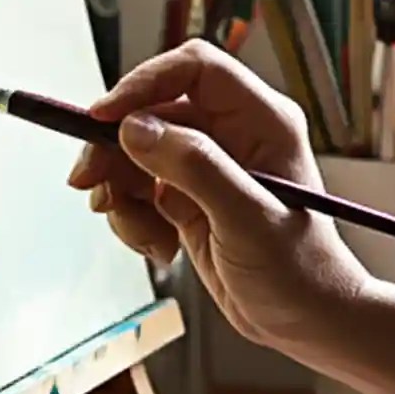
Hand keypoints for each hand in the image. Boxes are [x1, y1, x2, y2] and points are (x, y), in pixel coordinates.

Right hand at [68, 40, 369, 351]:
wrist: (306, 323)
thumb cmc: (299, 271)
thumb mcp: (247, 217)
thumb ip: (193, 167)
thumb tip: (135, 129)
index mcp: (261, 120)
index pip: (193, 70)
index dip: (143, 84)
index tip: (102, 118)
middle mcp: (232, 134)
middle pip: (151, 111)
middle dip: (114, 149)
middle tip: (88, 183)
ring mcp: (206, 166)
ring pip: (135, 153)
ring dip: (122, 192)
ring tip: (143, 234)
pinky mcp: (187, 196)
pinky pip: (137, 190)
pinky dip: (133, 217)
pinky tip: (159, 247)